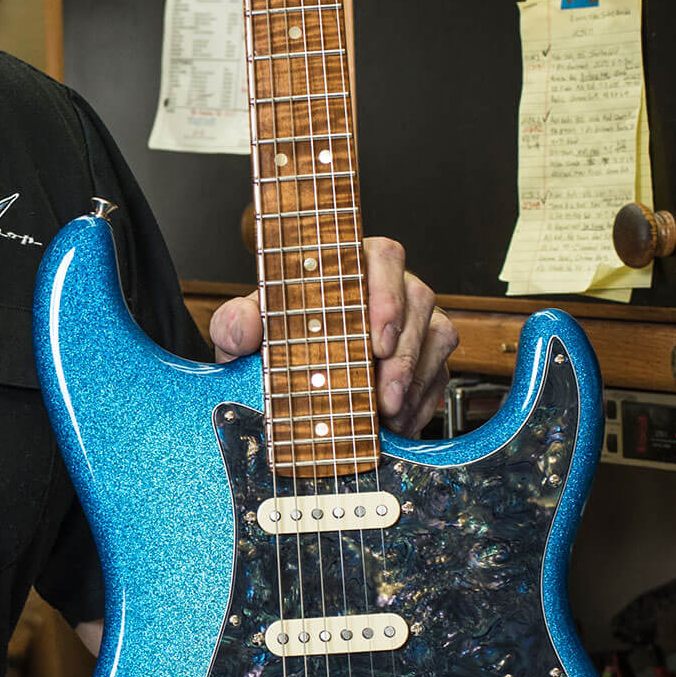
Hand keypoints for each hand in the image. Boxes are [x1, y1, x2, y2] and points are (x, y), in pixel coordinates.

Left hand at [206, 236, 458, 437]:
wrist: (281, 385)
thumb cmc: (266, 346)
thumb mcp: (240, 337)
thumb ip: (234, 323)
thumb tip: (245, 322)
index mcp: (345, 266)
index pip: (382, 254)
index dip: (386, 292)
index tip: (375, 340)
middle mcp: (386, 285)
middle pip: (418, 297)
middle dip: (403, 351)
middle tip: (381, 393)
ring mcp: (411, 320)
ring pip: (437, 334)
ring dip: (413, 378)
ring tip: (386, 413)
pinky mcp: (426, 356)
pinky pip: (440, 372)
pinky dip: (421, 399)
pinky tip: (398, 422)